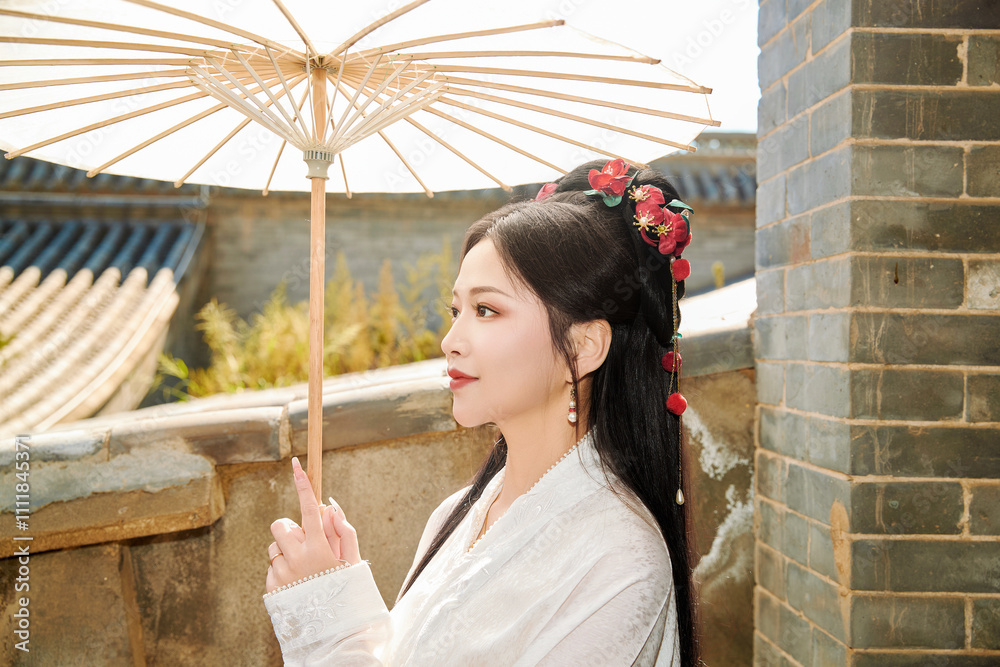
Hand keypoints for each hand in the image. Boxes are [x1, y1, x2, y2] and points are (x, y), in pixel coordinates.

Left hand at [265, 456, 361, 593]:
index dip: (303, 485)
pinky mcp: (271, 587)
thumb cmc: (346, 591)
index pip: (308, 509)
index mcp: (318, 549)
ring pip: (274, 547)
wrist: (333, 630)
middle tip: (306, 543)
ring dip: (287, 552)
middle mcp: (296, 559)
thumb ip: (344, 531)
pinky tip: (298, 585)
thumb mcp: (353, 561)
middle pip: (281, 525)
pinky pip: (272, 568)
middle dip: (291, 529)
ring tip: (304, 571)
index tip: (296, 465)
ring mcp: (281, 574)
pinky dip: (284, 571)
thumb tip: (330, 507)